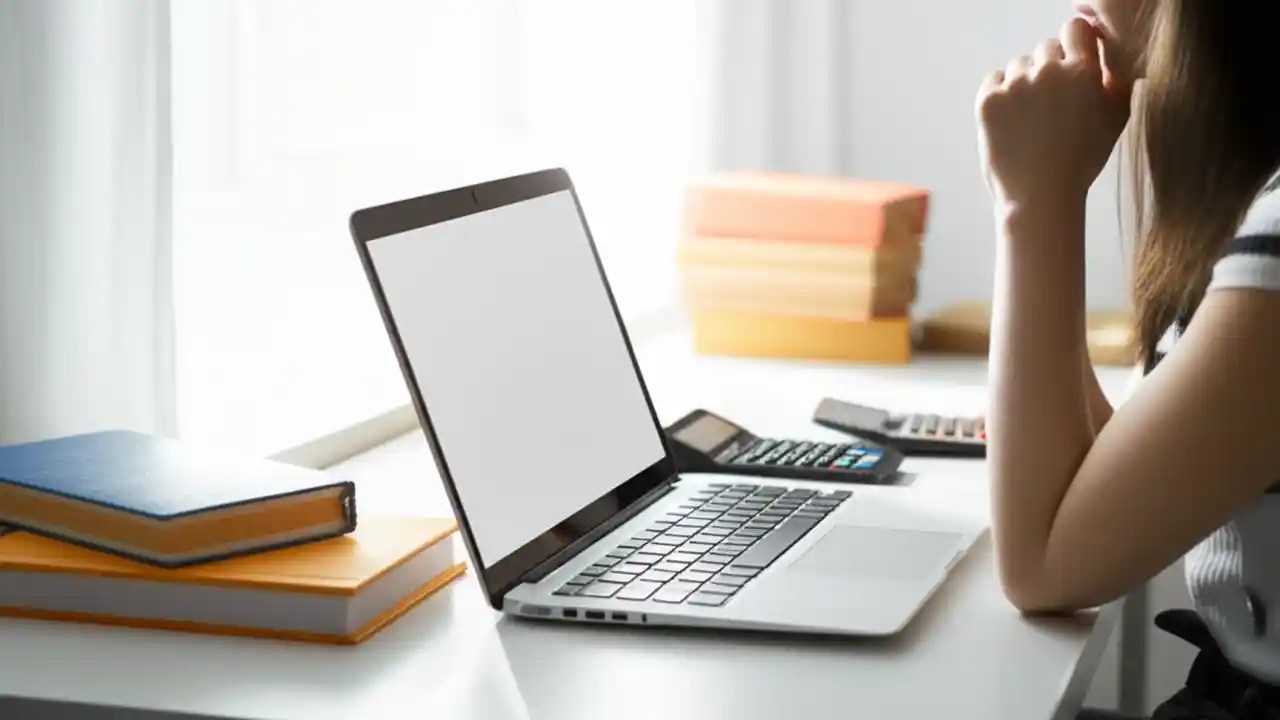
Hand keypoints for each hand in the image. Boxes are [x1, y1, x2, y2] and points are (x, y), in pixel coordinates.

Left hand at [976, 18, 1132, 212]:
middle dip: (1049, 69)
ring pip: (1018, 65)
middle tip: (1050, 104)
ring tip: (1031, 118)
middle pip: (1045, 48)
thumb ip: (1114, 79)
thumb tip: (1103, 55)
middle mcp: (1048, 72)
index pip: (1075, 29)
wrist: (1039, 196)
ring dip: (1024, 82)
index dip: (1073, 45)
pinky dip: (1000, 94)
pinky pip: (993, 79)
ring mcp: (1015, 85)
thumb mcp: (1114, 119)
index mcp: (1083, 72)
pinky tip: (1011, 120)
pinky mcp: (988, 100)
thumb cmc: (1081, 161)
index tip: (1071, 63)